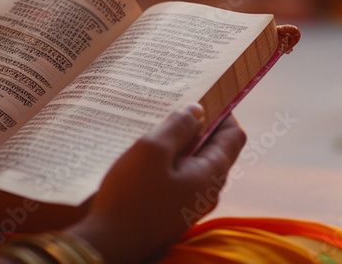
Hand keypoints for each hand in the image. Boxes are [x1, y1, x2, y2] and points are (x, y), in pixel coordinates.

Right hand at [68, 105, 246, 263]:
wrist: (108, 246)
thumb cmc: (130, 198)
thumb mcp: (152, 151)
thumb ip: (178, 127)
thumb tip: (198, 111)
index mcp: (211, 175)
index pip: (234, 136)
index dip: (223, 112)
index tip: (201, 95)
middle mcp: (207, 192)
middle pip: (214, 149)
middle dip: (198, 126)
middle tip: (173, 107)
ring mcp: (190, 204)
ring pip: (194, 164)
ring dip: (179, 145)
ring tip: (155, 129)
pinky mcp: (171, 212)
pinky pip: (178, 179)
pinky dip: (168, 163)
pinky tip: (145, 156)